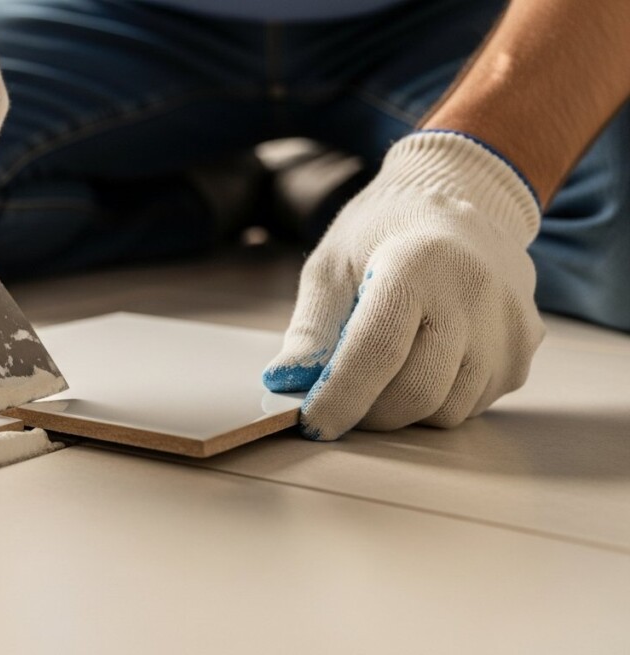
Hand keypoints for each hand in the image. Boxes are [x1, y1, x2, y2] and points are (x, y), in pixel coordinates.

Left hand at [263, 131, 545, 439]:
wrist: (459, 201)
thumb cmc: (382, 234)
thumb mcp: (330, 264)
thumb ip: (310, 328)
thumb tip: (284, 383)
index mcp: (418, 263)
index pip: (378, 351)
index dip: (342, 397)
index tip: (313, 425)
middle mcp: (474, 292)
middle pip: (417, 392)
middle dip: (370, 412)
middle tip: (344, 399)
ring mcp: (510, 322)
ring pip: (448, 409)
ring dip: (406, 410)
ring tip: (387, 369)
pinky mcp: (526, 347)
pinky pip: (474, 403)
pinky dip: (439, 399)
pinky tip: (426, 359)